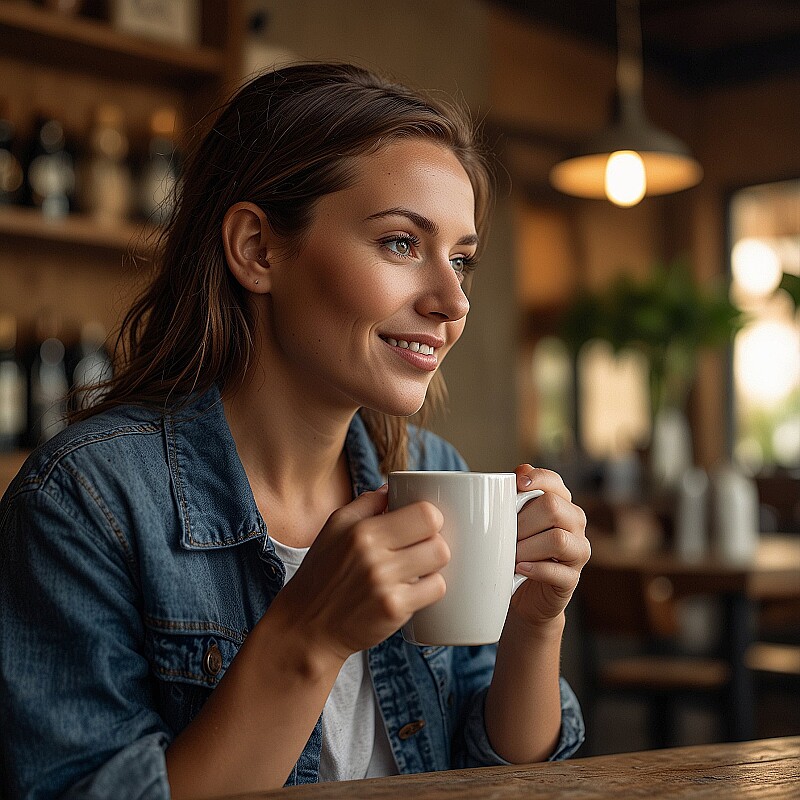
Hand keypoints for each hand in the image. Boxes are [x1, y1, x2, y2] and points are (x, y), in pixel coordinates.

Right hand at [274, 487, 450, 661]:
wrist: (305, 626)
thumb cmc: (322, 574)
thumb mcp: (334, 528)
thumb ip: (365, 504)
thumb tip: (394, 487)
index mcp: (361, 530)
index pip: (425, 514)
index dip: (431, 517)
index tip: (423, 524)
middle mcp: (373, 555)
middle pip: (438, 538)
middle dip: (436, 540)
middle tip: (422, 548)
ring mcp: (385, 584)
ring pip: (440, 563)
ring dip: (435, 564)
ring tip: (419, 568)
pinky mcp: (393, 610)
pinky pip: (435, 590)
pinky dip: (429, 588)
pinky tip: (415, 588)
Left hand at [510, 465, 589, 629]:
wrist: (522, 593)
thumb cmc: (516, 550)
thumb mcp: (512, 522)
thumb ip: (513, 498)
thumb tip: (516, 473)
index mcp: (560, 503)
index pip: (555, 481)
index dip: (538, 478)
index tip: (518, 484)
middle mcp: (574, 523)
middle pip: (554, 507)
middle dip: (524, 521)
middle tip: (505, 535)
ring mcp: (577, 551)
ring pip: (558, 539)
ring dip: (527, 547)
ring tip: (511, 555)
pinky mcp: (572, 578)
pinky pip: (558, 571)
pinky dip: (535, 569)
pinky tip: (520, 568)